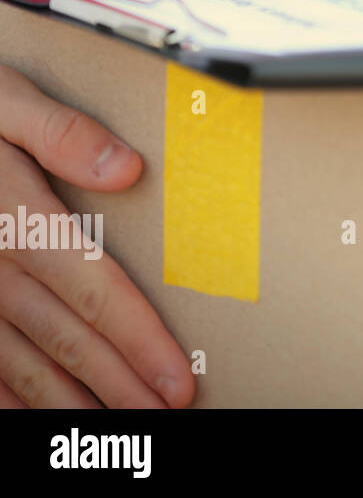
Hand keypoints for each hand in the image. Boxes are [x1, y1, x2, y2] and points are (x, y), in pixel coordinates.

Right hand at [0, 67, 194, 407]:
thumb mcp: (6, 100)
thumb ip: (63, 133)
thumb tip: (126, 168)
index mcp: (17, 217)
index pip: (93, 290)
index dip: (138, 339)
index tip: (177, 378)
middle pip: (65, 337)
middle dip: (118, 383)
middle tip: (165, 414)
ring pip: (20, 360)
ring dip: (68, 402)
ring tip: (113, 429)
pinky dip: (6, 394)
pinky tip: (34, 417)